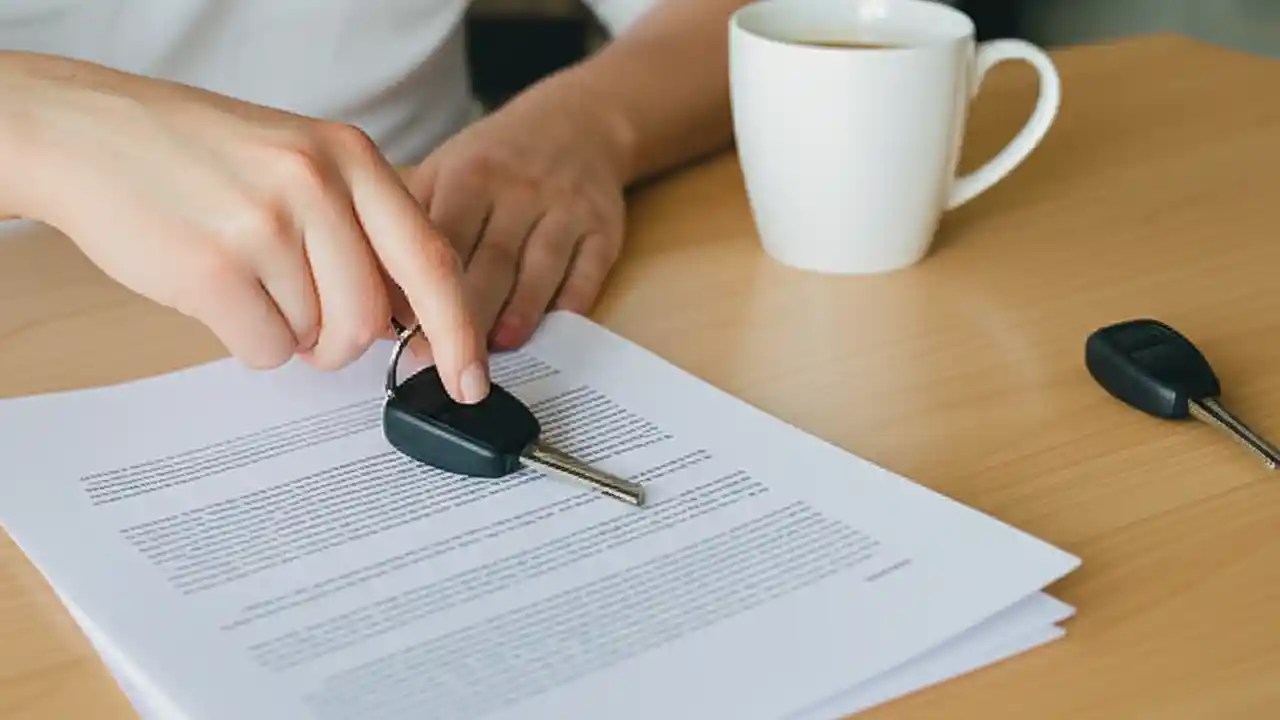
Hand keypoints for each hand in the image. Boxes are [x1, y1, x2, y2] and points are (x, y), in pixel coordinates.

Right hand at [0, 52, 488, 401]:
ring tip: (248, 281)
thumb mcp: (300, 162)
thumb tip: (410, 318)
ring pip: (316, 336)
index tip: (469, 381)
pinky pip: (266, 349)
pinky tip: (218, 291)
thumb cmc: (202, 157)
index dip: (457, 331)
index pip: (431, 259)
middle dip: (344, 343)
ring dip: (289, 332)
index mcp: (351, 155)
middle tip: (311, 327)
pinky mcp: (214, 268)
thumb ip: (361, 228)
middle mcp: (316, 183)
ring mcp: (264, 223)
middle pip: (372, 317)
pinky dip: (250, 339)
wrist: (91, 134)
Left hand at [403, 75, 629, 350]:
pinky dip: (565, 309)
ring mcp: (567, 208)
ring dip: (514, 317)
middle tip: (445, 363)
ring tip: (490, 353)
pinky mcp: (605, 228)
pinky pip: (586, 276)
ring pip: (538, 272)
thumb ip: (414, 222)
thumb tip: (378, 291)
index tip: (405, 339)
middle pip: (490, 263)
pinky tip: (540, 334)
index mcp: (469, 173)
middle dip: (466, 319)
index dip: (423, 294)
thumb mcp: (446, 168)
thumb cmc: (496, 161)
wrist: (578, 124)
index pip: (442, 241)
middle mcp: (520, 189)